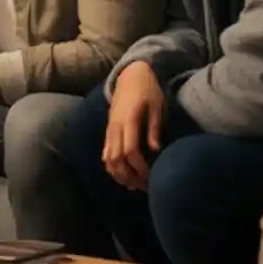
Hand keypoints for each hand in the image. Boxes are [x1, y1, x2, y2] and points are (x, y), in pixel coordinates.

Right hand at [103, 61, 164, 190]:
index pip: (130, 151)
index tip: (151, 177)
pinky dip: (111, 166)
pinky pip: (105, 152)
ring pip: (108, 157)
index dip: (140, 167)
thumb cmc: (148, 90)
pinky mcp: (108, 129)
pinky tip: (122, 175)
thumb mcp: (157, 106)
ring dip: (119, 174)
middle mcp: (115, 127)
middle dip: (129, 176)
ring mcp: (110, 128)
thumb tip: (156, 150)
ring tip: (133, 185)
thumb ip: (154, 128)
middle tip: (144, 187)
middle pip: (116, 158)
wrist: (130, 76)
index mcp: (128, 121)